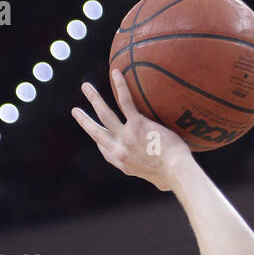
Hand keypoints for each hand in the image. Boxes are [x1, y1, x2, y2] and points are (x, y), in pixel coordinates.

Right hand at [71, 70, 193, 192]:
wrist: (177, 172)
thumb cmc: (174, 178)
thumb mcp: (160, 181)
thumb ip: (156, 175)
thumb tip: (165, 178)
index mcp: (123, 163)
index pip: (106, 151)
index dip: (100, 143)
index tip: (97, 137)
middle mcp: (120, 150)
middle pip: (96, 132)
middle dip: (84, 121)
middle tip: (76, 111)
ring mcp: (126, 136)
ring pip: (104, 114)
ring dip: (93, 99)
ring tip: (85, 87)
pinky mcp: (137, 125)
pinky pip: (125, 102)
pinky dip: (120, 86)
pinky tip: (116, 73)